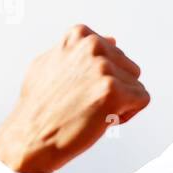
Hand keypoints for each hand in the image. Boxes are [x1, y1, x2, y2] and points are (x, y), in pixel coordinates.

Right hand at [0, 24, 149, 172]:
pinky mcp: (114, 91)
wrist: (30, 137)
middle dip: (114, 90)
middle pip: (130, 69)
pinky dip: (127, 115)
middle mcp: (93, 46)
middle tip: (84, 104)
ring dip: (121, 103)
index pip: (116, 55)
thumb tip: (113, 39)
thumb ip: (79, 50)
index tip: (78, 89)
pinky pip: (142, 100)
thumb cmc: (39, 105)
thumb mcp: (51, 64)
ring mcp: (103, 68)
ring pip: (136, 86)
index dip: (102, 78)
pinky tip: (102, 119)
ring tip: (91, 111)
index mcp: (81, 35)